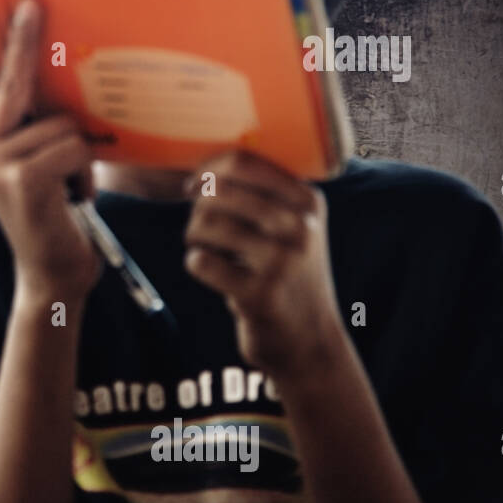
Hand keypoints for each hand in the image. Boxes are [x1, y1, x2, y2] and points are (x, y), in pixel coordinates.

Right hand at [0, 0, 100, 298]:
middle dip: (21, 42)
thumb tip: (58, 92)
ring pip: (61, 124)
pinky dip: (86, 173)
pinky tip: (75, 199)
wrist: (49, 275)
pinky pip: (74, 146)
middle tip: (32, 4)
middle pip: (7, 84)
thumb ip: (31, 134)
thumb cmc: (51, 216)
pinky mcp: (22, 177)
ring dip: (79, 155)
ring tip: (70, 188)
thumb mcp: (33, 171)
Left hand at [182, 150, 345, 378]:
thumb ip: (259, 193)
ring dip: (194, 237)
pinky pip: (201, 262)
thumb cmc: (286, 274)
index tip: (195, 186)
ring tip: (209, 251)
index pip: (242, 162)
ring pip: (206, 224)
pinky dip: (197, 264)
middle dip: (198, 207)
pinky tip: (213, 273)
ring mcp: (282, 262)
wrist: (308, 340)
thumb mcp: (292, 227)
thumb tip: (200, 168)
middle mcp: (300, 227)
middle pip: (218, 191)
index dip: (207, 170)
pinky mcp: (260, 294)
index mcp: (307, 201)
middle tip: (203, 228)